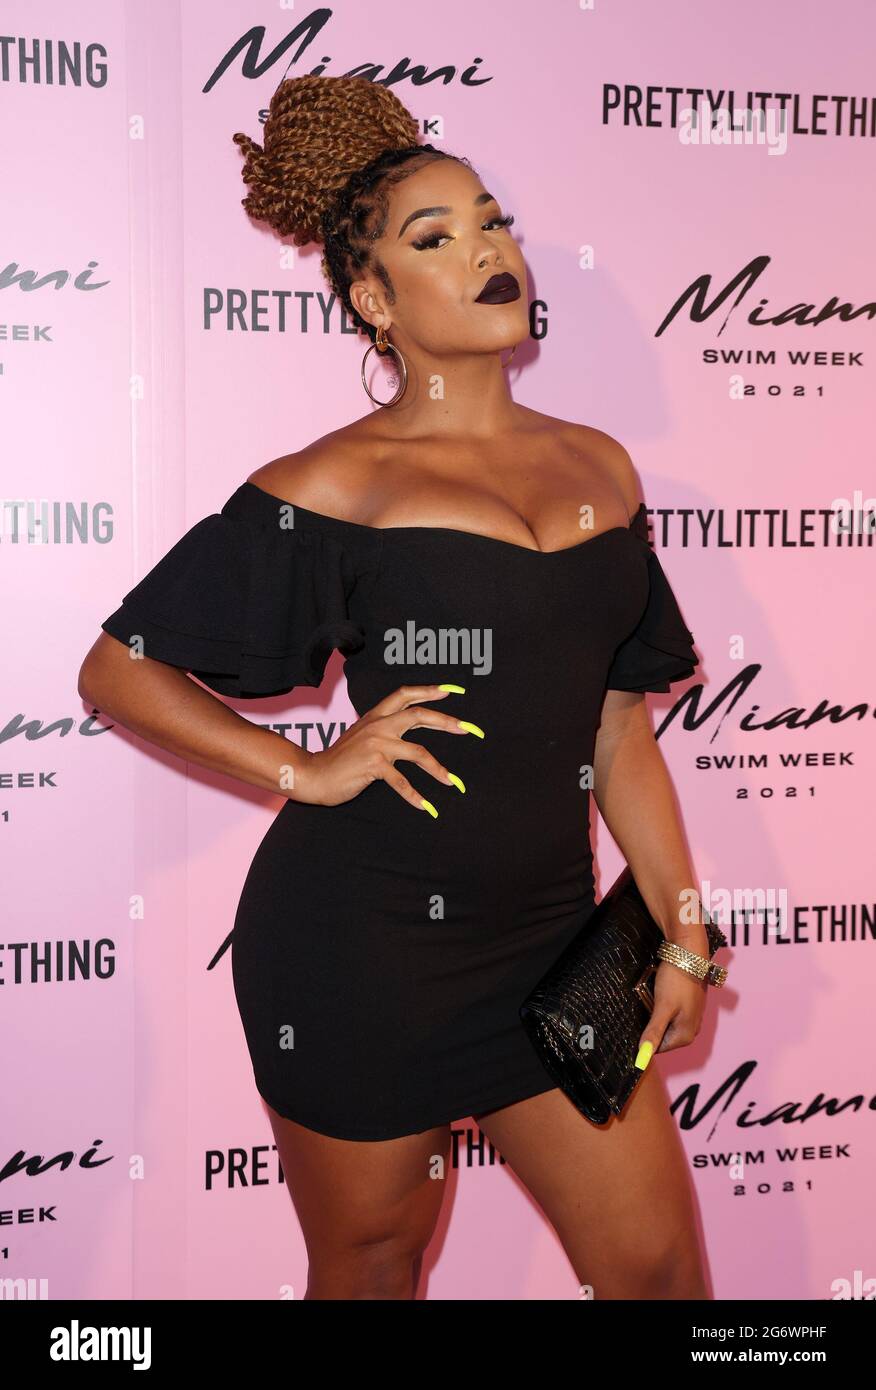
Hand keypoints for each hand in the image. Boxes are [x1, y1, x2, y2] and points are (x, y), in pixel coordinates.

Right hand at [292, 683, 474, 810]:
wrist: (314, 774)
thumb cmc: (340, 759)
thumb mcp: (362, 735)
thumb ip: (383, 728)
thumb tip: (408, 726)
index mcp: (376, 715)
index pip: (405, 695)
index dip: (429, 690)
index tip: (452, 690)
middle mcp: (378, 725)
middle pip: (418, 715)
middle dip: (447, 721)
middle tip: (470, 729)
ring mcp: (376, 745)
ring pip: (418, 752)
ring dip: (439, 769)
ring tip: (453, 782)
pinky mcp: (373, 766)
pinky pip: (401, 782)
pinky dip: (415, 796)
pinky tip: (427, 806)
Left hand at [638, 923, 710, 1060]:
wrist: (689, 954)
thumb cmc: (676, 980)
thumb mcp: (662, 1008)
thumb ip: (653, 1033)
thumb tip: (643, 1057)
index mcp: (686, 1035)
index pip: (657, 1048)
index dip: (645, 1037)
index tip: (637, 1022)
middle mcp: (692, 1029)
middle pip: (662, 1036)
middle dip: (651, 1024)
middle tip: (646, 1005)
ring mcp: (692, 1017)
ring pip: (665, 1023)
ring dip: (655, 1014)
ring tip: (651, 998)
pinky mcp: (689, 1005)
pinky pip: (670, 1012)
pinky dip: (661, 1006)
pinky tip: (659, 993)